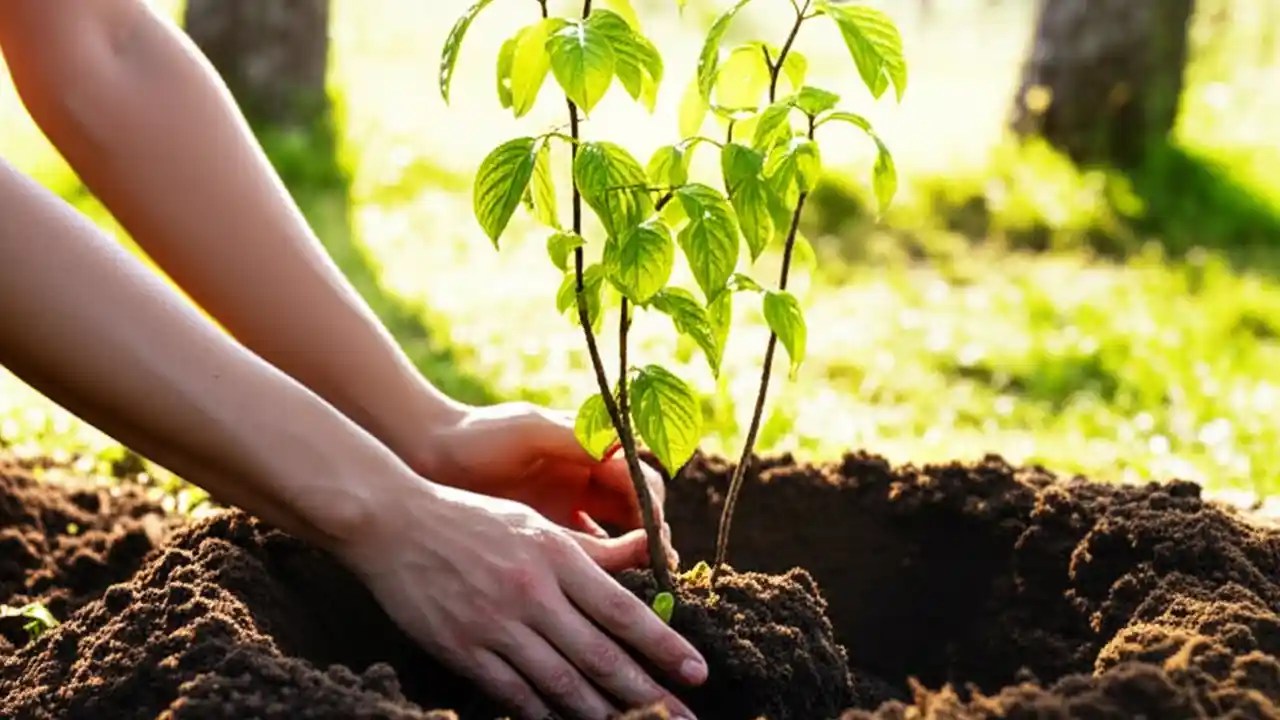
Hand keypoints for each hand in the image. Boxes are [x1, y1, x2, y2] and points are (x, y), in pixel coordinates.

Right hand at [338, 482, 705, 719]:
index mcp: (557, 556)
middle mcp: (533, 593)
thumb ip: (588, 553)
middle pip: (601, 657)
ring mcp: (496, 625)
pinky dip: (545, 715)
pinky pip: (514, 694)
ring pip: (561, 684)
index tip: (698, 673)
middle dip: (648, 696)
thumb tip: (646, 561)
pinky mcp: (464, 649)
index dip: (664, 646)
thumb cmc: (473, 519)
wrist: (395, 524)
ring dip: (603, 716)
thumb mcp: (536, 523)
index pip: (624, 611)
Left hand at [415, 402, 675, 559]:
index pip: (638, 476)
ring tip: (642, 579)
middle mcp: (586, 479)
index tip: (655, 528)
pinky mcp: (548, 536)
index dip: (652, 502)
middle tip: (657, 562)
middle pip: (638, 509)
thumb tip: (623, 447)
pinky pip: (585, 555)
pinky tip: (604, 589)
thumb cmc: (478, 436)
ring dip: (632, 556)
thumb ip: (576, 437)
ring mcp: (569, 508)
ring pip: (617, 535)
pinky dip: (599, 571)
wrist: (426, 456)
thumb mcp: (529, 430)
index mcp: (589, 449)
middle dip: (652, 533)